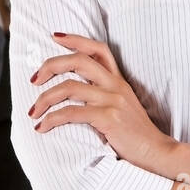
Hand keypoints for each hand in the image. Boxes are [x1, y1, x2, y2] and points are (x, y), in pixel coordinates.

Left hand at [28, 32, 176, 171]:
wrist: (156, 152)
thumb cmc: (135, 135)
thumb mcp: (122, 107)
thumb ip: (104, 96)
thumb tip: (74, 94)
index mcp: (118, 81)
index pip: (98, 49)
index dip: (75, 39)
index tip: (54, 36)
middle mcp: (115, 86)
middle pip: (78, 61)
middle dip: (50, 66)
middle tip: (34, 80)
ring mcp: (112, 100)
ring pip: (69, 87)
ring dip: (44, 99)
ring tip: (33, 112)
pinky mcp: (109, 118)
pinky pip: (71, 113)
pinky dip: (51, 119)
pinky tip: (43, 127)